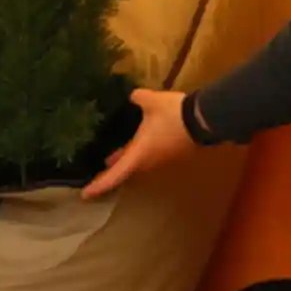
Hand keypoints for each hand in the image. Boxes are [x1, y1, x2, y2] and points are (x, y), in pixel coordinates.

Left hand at [82, 89, 197, 199]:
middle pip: (126, 171)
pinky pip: (151, 156)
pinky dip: (139, 153)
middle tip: (98, 173)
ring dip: (126, 161)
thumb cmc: (173, 115)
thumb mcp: (152, 101)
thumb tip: (133, 96)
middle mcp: (149, 162)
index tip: (85, 195)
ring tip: (113, 157)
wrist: (204, 120)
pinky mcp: (173, 154)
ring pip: (139, 164)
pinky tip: (139, 141)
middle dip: (111, 173)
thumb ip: (138, 98)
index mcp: (139, 155)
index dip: (99, 185)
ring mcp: (163, 160)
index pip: (114, 175)